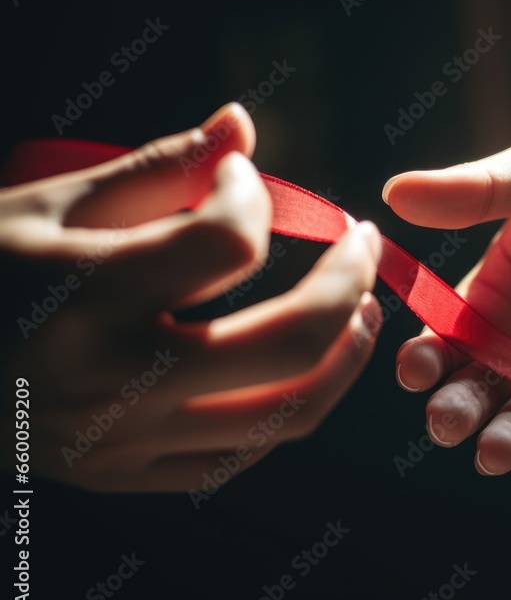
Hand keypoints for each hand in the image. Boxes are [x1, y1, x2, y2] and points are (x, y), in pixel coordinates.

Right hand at [0, 104, 382, 491]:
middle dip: (351, 283)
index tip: (243, 178)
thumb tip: (244, 122)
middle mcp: (110, 379)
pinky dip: (289, 410)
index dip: (253, 195)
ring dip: (346, 358)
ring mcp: (122, 442)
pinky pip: (239, 457)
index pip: (226, 241)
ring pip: (284, 414)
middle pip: (288, 342)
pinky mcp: (124, 476)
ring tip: (366, 311)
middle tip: (366, 244)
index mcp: (82, 294)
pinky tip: (304, 371)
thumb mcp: (55, 198)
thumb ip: (160, 165)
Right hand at [386, 127, 510, 474]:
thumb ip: (481, 189)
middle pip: (473, 388)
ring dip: (501, 440)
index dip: (423, 355)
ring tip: (496, 449)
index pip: (443, 335)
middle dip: (454, 411)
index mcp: (494, 290)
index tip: (413, 367)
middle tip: (447, 423)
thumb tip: (394, 193)